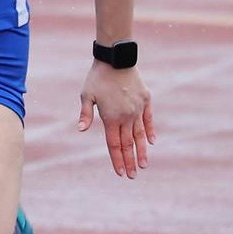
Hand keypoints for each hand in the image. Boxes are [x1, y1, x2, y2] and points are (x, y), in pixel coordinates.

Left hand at [78, 59, 154, 178]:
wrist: (116, 58)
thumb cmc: (98, 77)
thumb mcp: (87, 95)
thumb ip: (85, 114)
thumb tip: (80, 130)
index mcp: (111, 117)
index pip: (114, 144)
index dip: (117, 159)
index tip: (120, 172)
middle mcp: (126, 116)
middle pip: (128, 144)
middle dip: (130, 161)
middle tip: (133, 176)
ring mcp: (137, 109)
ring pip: (140, 135)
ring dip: (142, 151)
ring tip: (144, 165)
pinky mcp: (146, 100)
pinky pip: (149, 119)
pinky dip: (150, 131)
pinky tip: (152, 142)